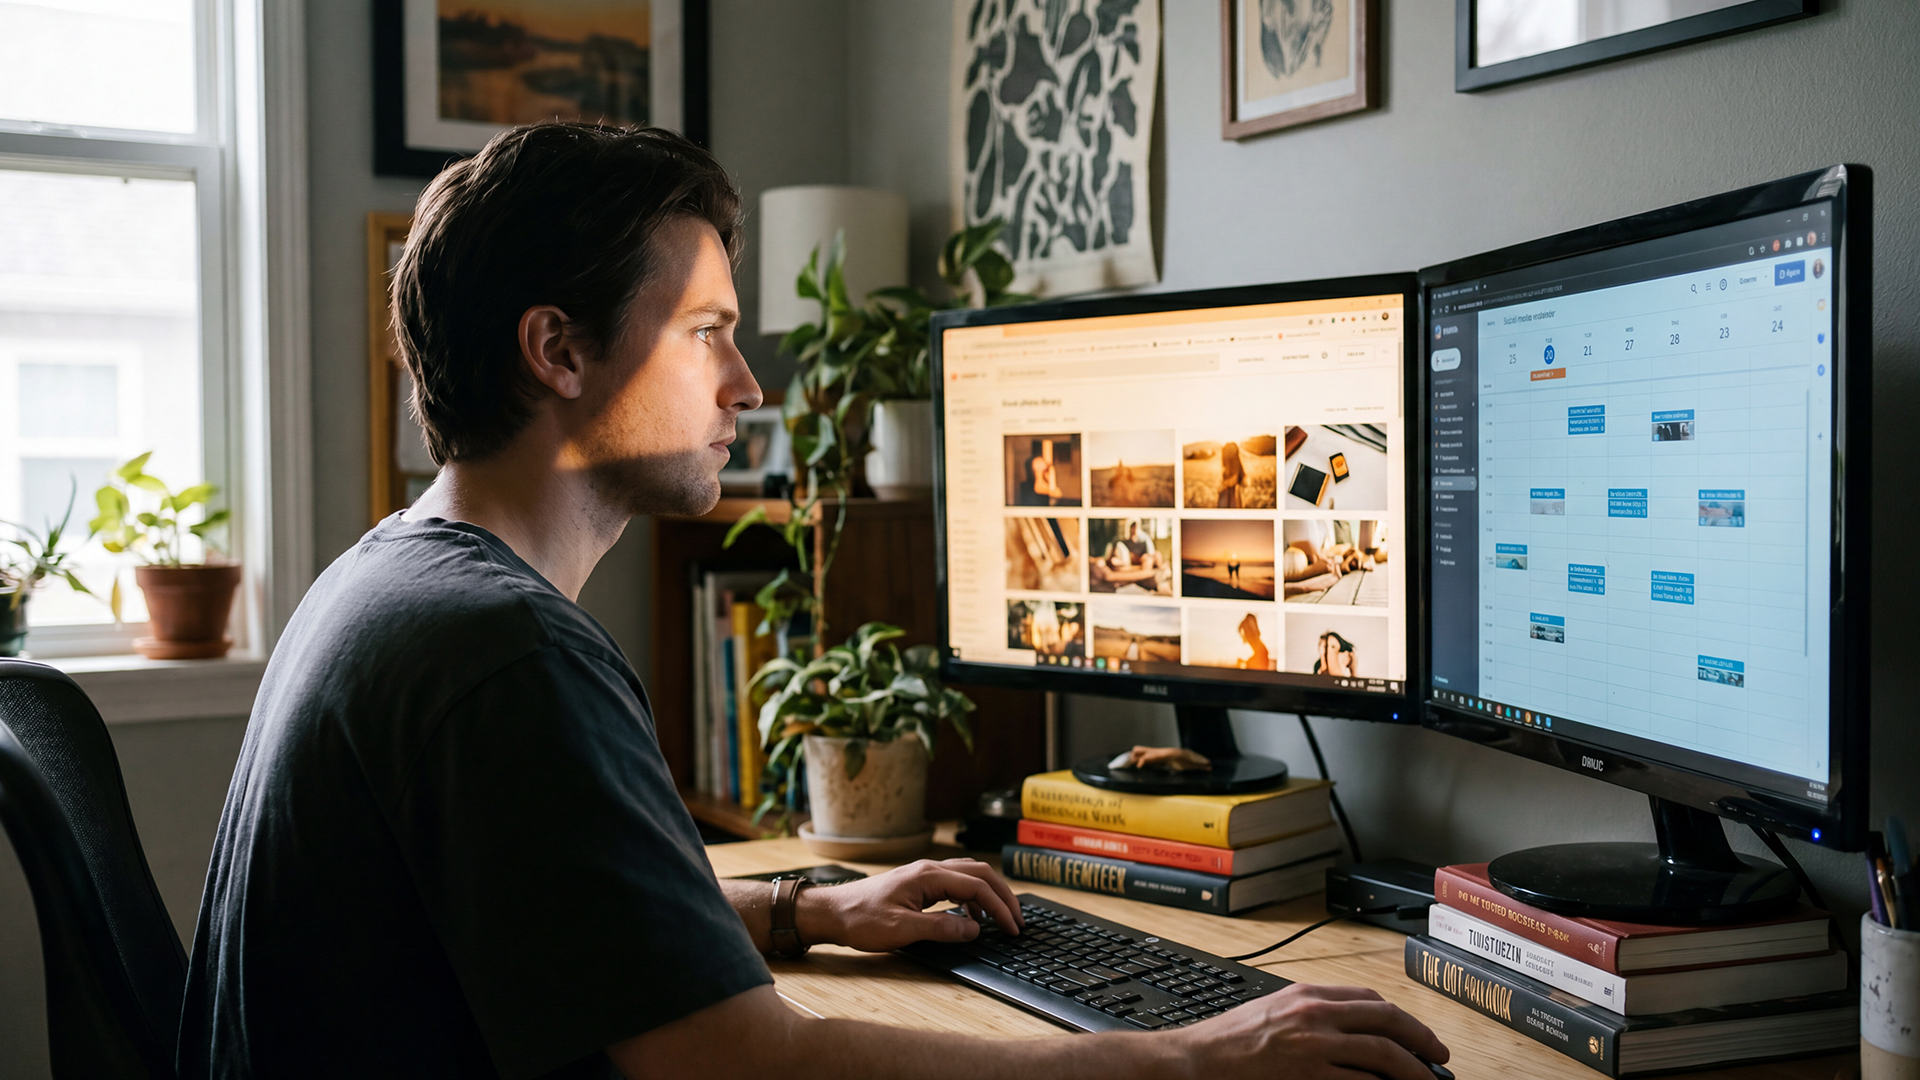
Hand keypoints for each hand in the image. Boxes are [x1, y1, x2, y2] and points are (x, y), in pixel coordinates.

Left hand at [795, 858, 1023, 951]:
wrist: (831, 913)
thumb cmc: (861, 920)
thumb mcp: (902, 930)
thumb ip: (941, 928)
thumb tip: (974, 928)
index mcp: (928, 876)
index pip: (978, 886)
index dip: (1000, 907)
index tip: (1013, 928)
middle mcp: (929, 869)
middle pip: (980, 873)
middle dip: (1003, 895)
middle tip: (1018, 920)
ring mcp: (923, 874)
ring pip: (969, 875)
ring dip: (989, 894)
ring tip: (1000, 918)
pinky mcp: (918, 883)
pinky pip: (955, 883)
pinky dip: (971, 897)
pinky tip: (970, 916)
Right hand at [1173, 983, 1447, 1079]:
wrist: (1196, 1061)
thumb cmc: (1227, 1041)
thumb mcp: (1271, 1010)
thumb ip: (1309, 1013)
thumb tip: (1348, 1029)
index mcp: (1306, 995)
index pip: (1369, 998)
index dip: (1401, 1017)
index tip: (1415, 1033)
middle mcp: (1315, 1015)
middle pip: (1386, 1021)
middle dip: (1420, 1040)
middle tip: (1438, 1057)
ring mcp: (1314, 1047)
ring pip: (1383, 1054)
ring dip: (1413, 1071)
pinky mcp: (1309, 1077)